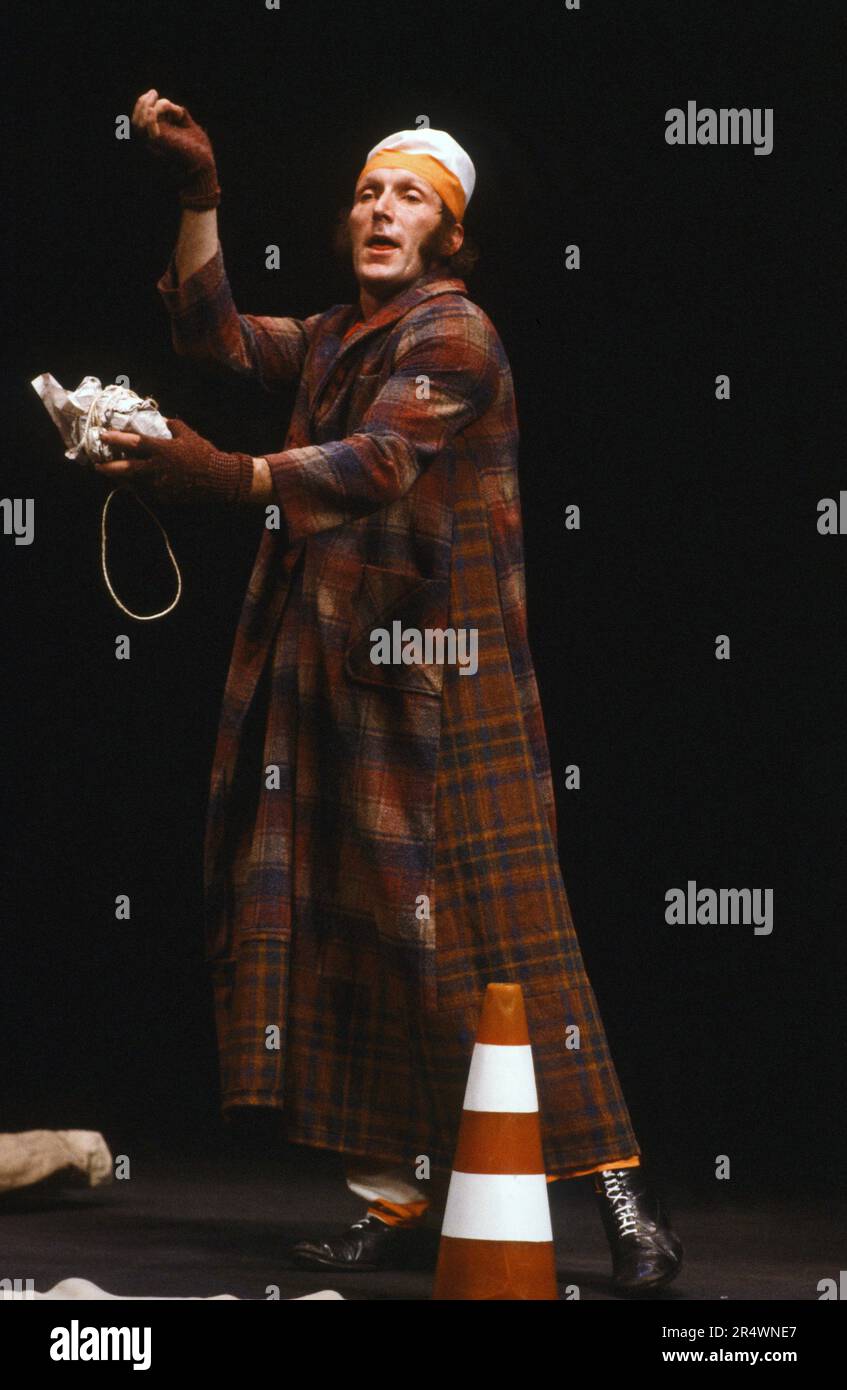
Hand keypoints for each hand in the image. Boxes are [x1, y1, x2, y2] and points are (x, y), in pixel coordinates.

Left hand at [95, 418, 254, 507]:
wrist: (219, 479)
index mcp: (162, 450)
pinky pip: (145, 492)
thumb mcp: (189, 435)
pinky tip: (133, 484)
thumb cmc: (204, 454)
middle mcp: (157, 468)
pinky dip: (137, 487)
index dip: (116, 438)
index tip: (102, 435)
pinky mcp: (164, 497)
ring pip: (133, 483)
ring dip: (121, 479)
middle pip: (126, 469)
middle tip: (97, 465)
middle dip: (109, 467)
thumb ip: (173, 426)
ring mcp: (159, 485)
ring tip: (113, 474)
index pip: (133, 443)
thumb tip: (163, 420)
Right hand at [131, 88, 219, 208]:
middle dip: (142, 104)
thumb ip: (180, 116)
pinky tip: (155, 107)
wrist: (204, 166)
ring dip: (145, 106)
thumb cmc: (200, 151)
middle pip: (137, 121)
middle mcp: (153, 142)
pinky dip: (150, 116)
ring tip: (155, 94)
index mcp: (158, 139)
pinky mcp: (160, 142)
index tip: (158, 97)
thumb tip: (174, 106)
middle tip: (153, 92)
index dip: (147, 106)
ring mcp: (154, 143)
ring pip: (140, 123)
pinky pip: (148, 127)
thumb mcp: (189, 127)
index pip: (143, 122)